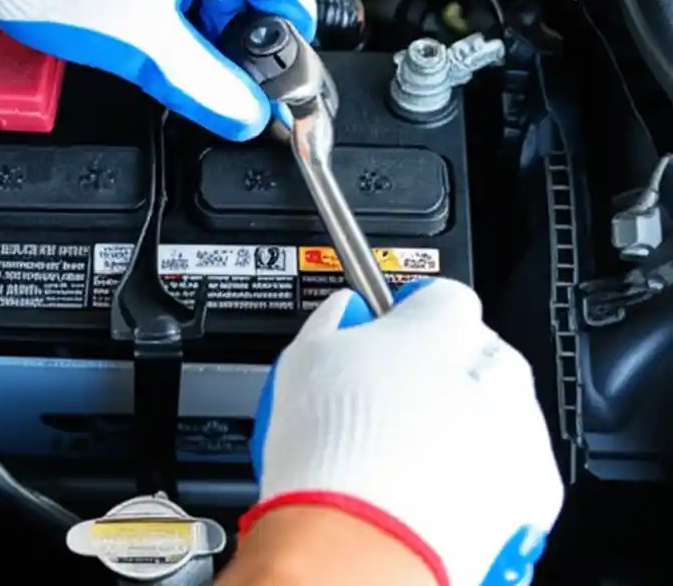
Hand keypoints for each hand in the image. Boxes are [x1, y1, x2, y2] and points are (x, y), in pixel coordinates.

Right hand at [244, 279, 563, 585]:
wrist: (361, 543)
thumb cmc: (332, 454)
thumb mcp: (302, 358)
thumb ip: (333, 322)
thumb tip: (343, 315)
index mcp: (444, 324)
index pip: (436, 296)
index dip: (402, 321)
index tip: (378, 343)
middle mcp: (497, 369)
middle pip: (470, 356)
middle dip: (434, 377)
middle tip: (382, 410)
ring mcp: (522, 430)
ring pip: (493, 415)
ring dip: (458, 430)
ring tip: (399, 465)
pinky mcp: (535, 490)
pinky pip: (507, 472)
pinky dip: (478, 481)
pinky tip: (428, 495)